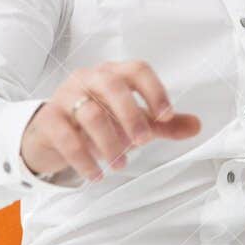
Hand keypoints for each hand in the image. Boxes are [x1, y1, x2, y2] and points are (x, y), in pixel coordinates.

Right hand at [20, 60, 201, 181]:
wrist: (51, 131)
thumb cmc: (98, 118)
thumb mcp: (133, 120)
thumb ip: (163, 123)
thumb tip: (196, 125)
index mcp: (113, 73)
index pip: (137, 70)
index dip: (155, 90)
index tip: (167, 115)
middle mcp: (89, 78)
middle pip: (113, 87)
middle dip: (132, 116)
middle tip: (143, 143)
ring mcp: (66, 96)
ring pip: (91, 114)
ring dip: (110, 143)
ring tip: (121, 164)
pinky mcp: (48, 120)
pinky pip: (67, 138)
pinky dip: (84, 160)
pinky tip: (96, 175)